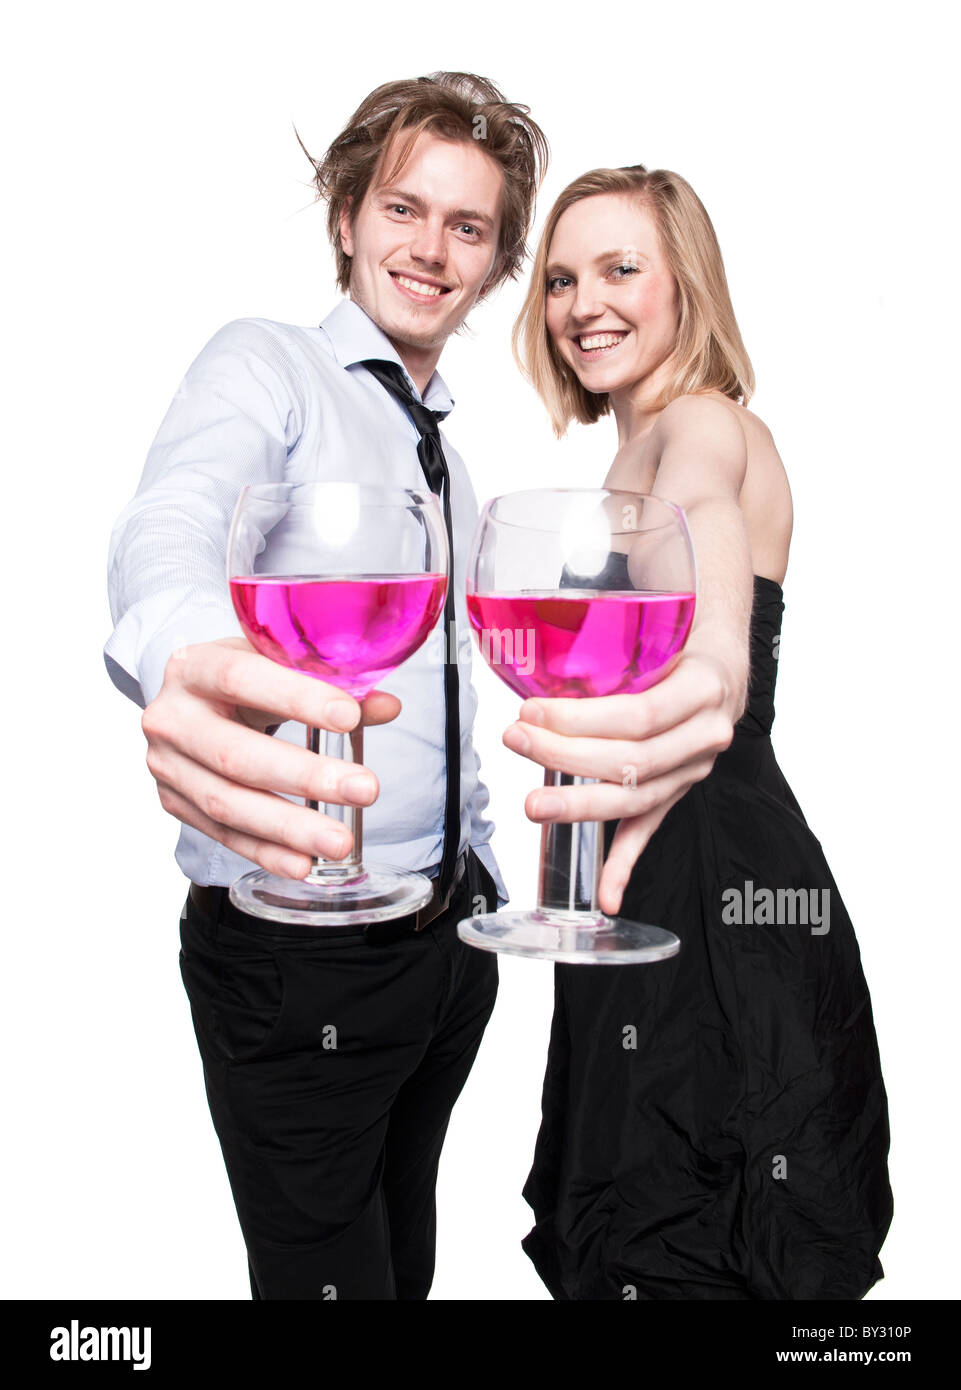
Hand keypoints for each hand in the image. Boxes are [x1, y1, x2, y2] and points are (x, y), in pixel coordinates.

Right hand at [141, 636, 400, 877]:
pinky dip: (266, 852)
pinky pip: (223, 835)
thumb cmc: (242, 680)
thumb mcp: (277, 666)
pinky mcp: (174, 803)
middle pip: (234, 754)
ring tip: (340, 841)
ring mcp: (167, 766)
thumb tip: (386, 705)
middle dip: (304, 776)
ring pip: (227, 803)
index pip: (241, 678)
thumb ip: (331, 682)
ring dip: (289, 828)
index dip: (296, 698)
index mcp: (194, 667)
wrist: (190, 701)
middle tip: (364, 789)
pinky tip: (304, 863)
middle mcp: (171, 717)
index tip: (349, 718)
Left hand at [502, 650, 740, 914]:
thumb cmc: (681, 647)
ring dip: (581, 806)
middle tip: (517, 743)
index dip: (582, 719)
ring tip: (535, 806)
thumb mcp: (662, 635)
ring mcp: (693, 771)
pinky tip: (606, 895)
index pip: (639, 715)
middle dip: (566, 756)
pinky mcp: (679, 795)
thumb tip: (538, 660)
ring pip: (636, 799)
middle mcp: (705, 735)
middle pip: (632, 760)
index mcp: (703, 689)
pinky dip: (624, 866)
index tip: (532, 713)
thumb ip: (616, 654)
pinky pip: (650, 833)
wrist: (724, 669)